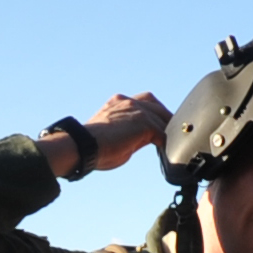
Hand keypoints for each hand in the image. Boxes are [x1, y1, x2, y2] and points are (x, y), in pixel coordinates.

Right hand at [42, 92, 169, 179]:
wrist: (83, 147)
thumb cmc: (93, 147)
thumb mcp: (115, 134)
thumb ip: (132, 132)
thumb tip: (149, 139)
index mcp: (118, 102)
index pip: (144, 102)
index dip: (153, 115)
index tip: (158, 127)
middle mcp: (128, 101)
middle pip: (156, 106)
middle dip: (164, 120)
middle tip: (169, 135)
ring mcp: (136, 109)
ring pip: (161, 119)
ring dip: (166, 132)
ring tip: (169, 145)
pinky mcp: (143, 121)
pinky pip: (162, 131)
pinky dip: (165, 141)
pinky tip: (164, 151)